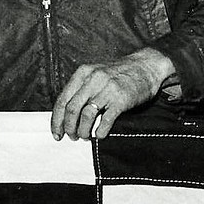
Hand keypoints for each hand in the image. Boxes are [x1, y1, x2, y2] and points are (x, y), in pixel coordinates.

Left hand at [50, 49, 174, 139]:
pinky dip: (100, 132)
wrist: (146, 67)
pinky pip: (106, 120)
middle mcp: (93, 79)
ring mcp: (108, 89)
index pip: (62, 100)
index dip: (56, 120)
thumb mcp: (96, 74)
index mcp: (83, 73)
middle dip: (68, 127)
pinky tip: (100, 135)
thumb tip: (65, 115)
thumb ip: (81, 89)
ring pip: (86, 115)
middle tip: (71, 137)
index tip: (56, 133)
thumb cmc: (120, 74)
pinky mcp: (121, 99)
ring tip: (85, 136)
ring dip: (83, 131)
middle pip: (72, 109)